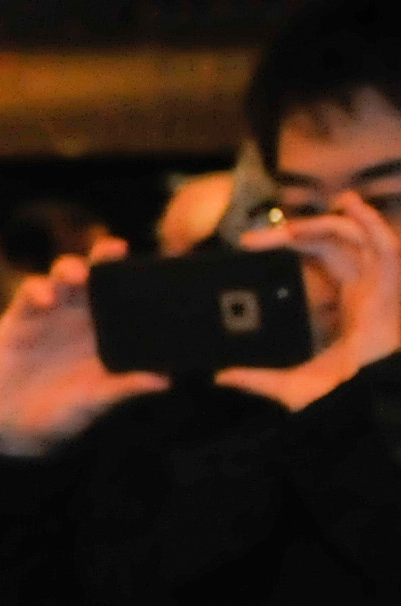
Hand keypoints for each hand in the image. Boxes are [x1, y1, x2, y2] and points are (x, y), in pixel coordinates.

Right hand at [0, 238, 161, 458]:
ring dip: (71, 268)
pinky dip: (38, 290)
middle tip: (114, 249)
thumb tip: (164, 380)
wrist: (13, 426)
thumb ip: (125, 388)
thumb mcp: (97, 401)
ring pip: (64, 275)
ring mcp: (51, 313)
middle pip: (97, 274)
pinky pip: (30, 292)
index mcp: (109, 331)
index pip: (127, 294)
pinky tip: (44, 299)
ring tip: (77, 276)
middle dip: (105, 256)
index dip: (137, 275)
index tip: (152, 265)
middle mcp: (83, 316)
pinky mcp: (20, 317)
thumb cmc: (62, 414)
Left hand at [219, 191, 400, 415]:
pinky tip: (351, 205)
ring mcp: (380, 284)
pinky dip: (371, 221)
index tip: (253, 246)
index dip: (294, 246)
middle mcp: (365, 287)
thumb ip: (256, 378)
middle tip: (251, 240)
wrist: (367, 400)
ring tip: (286, 224)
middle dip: (294, 233)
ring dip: (321, 223)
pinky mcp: (392, 285)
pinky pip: (387, 245)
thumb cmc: (342, 393)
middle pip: (332, 243)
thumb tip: (222, 376)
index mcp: (348, 303)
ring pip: (354, 237)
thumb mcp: (289, 383)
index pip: (323, 259)